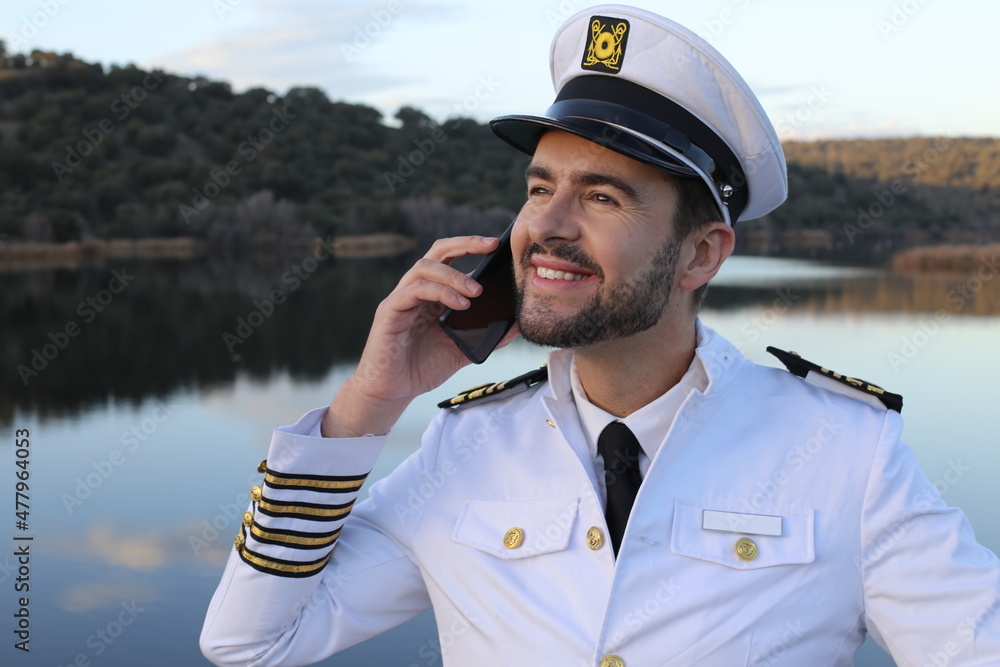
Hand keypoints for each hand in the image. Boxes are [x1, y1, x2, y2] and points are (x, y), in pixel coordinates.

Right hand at [322, 236, 519, 437]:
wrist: (394, 391)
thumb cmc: (423, 367)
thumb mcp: (464, 349)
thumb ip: (488, 335)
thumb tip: (516, 323)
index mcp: (432, 295)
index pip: (450, 259)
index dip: (470, 247)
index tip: (496, 245)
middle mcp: (415, 291)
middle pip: (436, 253)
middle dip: (464, 244)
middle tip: (490, 247)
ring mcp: (401, 299)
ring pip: (424, 267)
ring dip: (454, 276)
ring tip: (476, 292)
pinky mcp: (389, 311)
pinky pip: (413, 291)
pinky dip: (439, 292)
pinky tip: (459, 305)